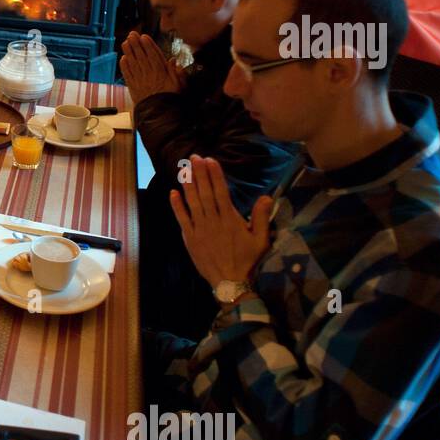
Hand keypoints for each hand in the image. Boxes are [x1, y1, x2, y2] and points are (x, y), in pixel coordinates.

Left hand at [120, 31, 184, 102]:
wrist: (159, 115)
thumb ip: (176, 72)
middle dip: (136, 44)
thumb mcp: (179, 85)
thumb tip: (173, 60)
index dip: (148, 45)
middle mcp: (148, 74)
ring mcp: (139, 80)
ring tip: (125, 42)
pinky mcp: (133, 87)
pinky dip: (124, 67)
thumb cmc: (170, 99)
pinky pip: (127, 75)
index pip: (153, 55)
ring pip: (133, 63)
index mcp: (161, 72)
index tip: (144, 36)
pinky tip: (122, 59)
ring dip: (128, 52)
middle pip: (141, 56)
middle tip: (131, 35)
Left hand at [169, 155, 272, 287]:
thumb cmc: (248, 260)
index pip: (221, 191)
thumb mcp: (261, 239)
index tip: (210, 160)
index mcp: (230, 219)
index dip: (215, 174)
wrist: (230, 282)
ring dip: (188, 185)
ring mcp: (199, 229)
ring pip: (192, 202)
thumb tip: (266, 196)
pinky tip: (173, 193)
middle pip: (205, 192)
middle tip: (193, 157)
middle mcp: (213, 220)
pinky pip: (182, 219)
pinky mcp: (190, 239)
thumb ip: (262, 217)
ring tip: (184, 169)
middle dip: (199, 173)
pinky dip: (177, 206)